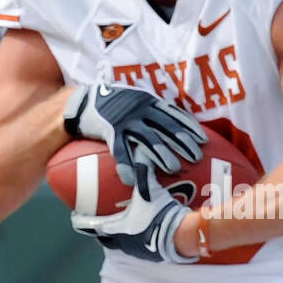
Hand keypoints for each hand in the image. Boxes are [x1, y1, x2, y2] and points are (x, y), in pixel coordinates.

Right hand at [63, 81, 204, 185]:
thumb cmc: (110, 106)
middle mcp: (140, 109)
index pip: (174, 113)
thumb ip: (150, 115)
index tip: (204, 140)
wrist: (79, 102)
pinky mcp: (108, 129)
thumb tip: (169, 133)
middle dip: (183, 142)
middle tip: (197, 157)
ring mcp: (124, 119)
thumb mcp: (133, 104)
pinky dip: (126, 165)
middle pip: (166, 127)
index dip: (190, 127)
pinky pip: (119, 150)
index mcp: (148, 102)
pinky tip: (131, 180)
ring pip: (147, 138)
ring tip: (174, 169)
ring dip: (162, 154)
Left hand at [71, 153, 196, 262]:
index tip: (75, 211)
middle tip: (97, 215)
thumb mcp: (149, 188)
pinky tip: (145, 228)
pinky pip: (138, 245)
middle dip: (97, 227)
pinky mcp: (151, 255)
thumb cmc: (161, 214)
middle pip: (101, 237)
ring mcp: (136, 251)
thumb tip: (138, 145)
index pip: (86, 225)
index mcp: (114, 228)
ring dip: (117, 234)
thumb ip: (142, 168)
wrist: (183, 236)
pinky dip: (137, 237)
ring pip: (119, 243)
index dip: (79, 218)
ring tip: (120, 221)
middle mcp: (121, 243)